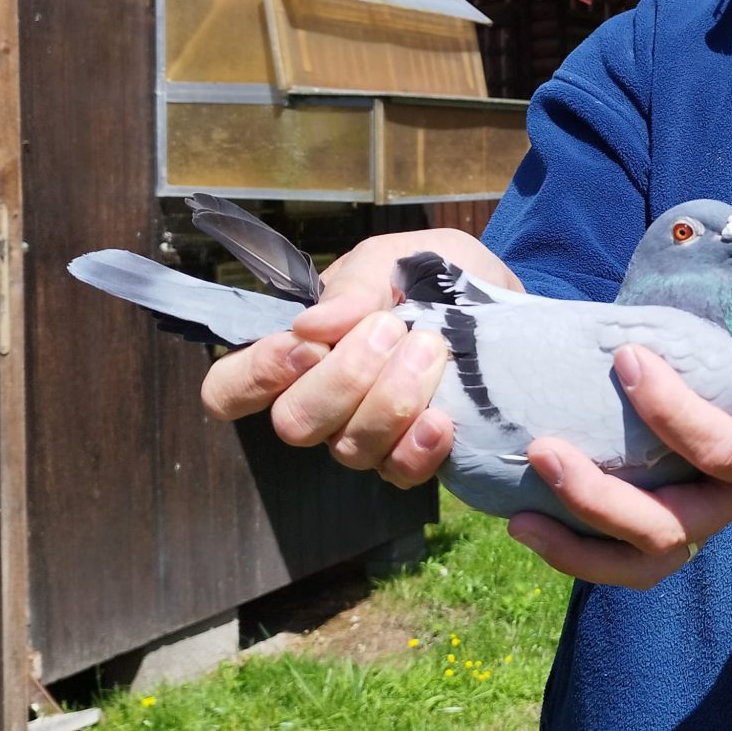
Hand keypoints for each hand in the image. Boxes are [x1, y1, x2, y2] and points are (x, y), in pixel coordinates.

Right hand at [198, 228, 518, 485]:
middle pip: (294, 422)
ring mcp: (363, 435)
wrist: (503, 299)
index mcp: (299, 350)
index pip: (229, 388)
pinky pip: (397, 473)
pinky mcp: (411, 455)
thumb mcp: (396, 257)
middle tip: (390, 329)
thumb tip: (311, 326)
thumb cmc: (437, 274)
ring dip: (392, 399)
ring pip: (349, 449)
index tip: (305, 345)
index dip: (254, 376)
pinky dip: (418, 448)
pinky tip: (442, 418)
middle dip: (344, 378)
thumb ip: (354, 286)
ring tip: (431, 348)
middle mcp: (321, 402)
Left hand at [508, 292, 731, 586]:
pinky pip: (623, 546)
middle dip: (600, 500)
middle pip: (669, 531)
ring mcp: (704, 510)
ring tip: (519, 517)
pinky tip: (524, 511)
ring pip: (641, 560)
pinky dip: (575, 542)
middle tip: (544, 448)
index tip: (627, 358)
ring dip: (578, 545)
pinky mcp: (675, 504)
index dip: (674, 416)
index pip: (723, 454)